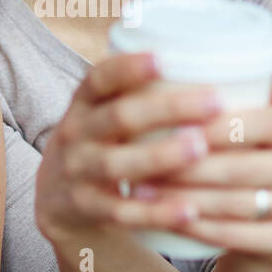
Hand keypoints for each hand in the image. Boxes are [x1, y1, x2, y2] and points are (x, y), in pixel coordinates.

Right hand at [34, 52, 228, 245]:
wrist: (56, 200)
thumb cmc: (99, 144)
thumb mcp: (101, 114)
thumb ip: (135, 93)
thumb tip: (207, 60)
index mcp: (82, 104)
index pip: (99, 79)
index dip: (127, 68)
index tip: (162, 59)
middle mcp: (75, 134)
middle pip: (118, 117)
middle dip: (167, 108)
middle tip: (215, 101)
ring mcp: (77, 173)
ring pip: (117, 164)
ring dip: (160, 155)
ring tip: (200, 148)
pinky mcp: (85, 210)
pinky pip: (122, 213)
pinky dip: (154, 212)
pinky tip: (189, 210)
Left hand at [128, 32, 271, 257]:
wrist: (261, 214)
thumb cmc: (244, 146)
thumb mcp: (252, 107)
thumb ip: (266, 72)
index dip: (226, 123)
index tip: (180, 125)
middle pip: (248, 165)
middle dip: (192, 165)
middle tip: (144, 162)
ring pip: (239, 203)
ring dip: (186, 198)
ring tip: (141, 190)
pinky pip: (239, 238)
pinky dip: (200, 230)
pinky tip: (167, 221)